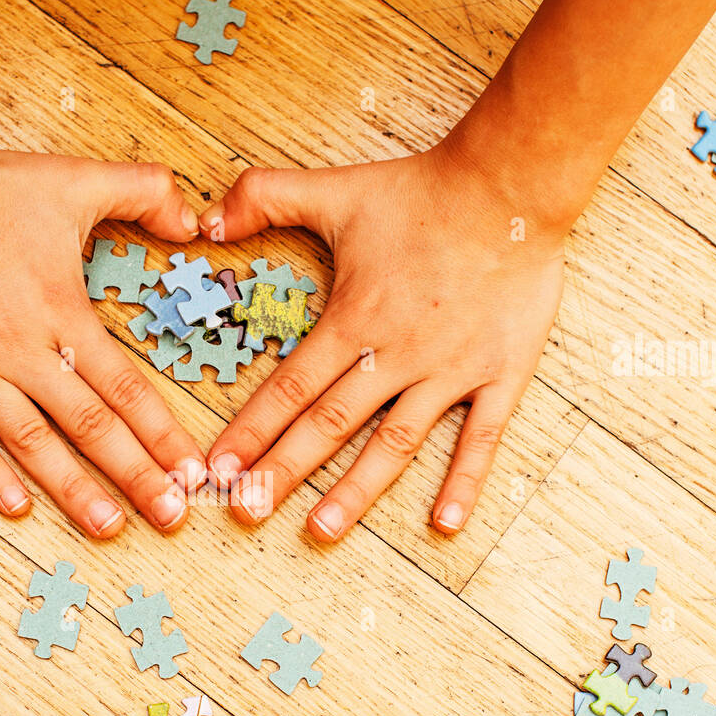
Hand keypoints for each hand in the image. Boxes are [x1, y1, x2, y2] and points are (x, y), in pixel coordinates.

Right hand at [0, 143, 207, 538]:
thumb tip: (197, 218)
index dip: (162, 435)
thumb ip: (147, 192)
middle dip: (136, 476)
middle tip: (170, 517)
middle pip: (90, 426)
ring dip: (73, 489)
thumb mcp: (79, 178)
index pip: (126, 389)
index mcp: (63, 313)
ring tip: (108, 527)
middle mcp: (21, 350)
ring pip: (31, 442)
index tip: (191, 474)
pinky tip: (17, 506)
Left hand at [199, 145, 565, 540]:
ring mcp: (450, 371)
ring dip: (356, 490)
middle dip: (283, 471)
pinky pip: (482, 437)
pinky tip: (444, 524)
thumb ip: (264, 198)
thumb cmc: (423, 191)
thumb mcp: (335, 189)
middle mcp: (396, 355)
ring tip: (321, 530)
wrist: (511, 185)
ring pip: (395, 443)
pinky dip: (465, 482)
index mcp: (354, 320)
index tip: (219, 470)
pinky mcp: (500, 374)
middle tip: (247, 511)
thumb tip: (204, 217)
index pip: (290, 388)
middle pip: (330, 425)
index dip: (251, 430)